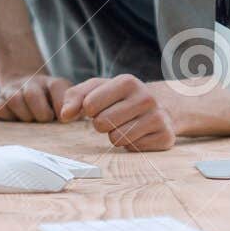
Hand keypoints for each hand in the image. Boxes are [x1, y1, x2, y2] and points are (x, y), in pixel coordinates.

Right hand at [0, 73, 71, 121]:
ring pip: (14, 100)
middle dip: (40, 113)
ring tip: (31, 122)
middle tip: (45, 121)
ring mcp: (12, 91)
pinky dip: (7, 117)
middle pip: (32, 94)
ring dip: (24, 116)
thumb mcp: (67, 106)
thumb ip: (74, 110)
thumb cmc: (52, 108)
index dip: (61, 105)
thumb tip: (71, 118)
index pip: (57, 88)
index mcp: (52, 84)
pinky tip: (16, 121)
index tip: (63, 119)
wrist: (26, 92)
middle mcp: (31, 83)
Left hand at [59, 74, 174, 150]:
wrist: (162, 105)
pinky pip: (133, 148)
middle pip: (102, 123)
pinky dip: (131, 143)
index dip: (90, 110)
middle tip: (114, 117)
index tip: (100, 106)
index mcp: (127, 82)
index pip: (90, 104)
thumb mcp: (97, 89)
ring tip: (126, 124)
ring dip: (115, 135)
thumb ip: (74, 97)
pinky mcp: (165, 137)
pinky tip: (140, 132)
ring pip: (116, 139)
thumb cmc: (121, 97)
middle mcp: (146, 97)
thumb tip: (64, 115)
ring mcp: (158, 117)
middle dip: (102, 124)